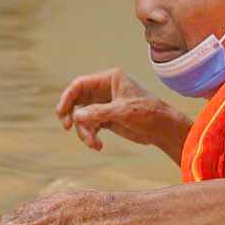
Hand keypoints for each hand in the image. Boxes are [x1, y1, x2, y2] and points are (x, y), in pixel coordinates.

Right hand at [55, 68, 186, 153]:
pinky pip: (89, 126)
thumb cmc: (147, 113)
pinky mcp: (105, 118)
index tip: (62, 113)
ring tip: (93, 143)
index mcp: (109, 79)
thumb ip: (98, 113)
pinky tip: (98, 146)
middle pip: (76, 100)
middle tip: (68, 127)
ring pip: (81, 116)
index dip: (67, 97)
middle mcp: (103, 89)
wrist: (162, 129)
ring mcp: (103, 104)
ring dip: (84, 131)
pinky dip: (90, 136)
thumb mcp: (122, 112)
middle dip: (72, 115)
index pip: (79, 84)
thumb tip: (76, 116)